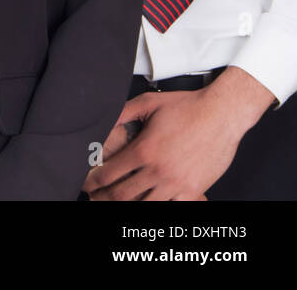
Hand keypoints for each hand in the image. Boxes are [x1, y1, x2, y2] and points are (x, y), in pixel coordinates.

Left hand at [83, 67, 274, 199]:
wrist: (222, 114)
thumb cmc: (187, 107)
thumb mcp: (147, 103)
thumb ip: (121, 113)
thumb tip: (103, 121)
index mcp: (143, 151)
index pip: (109, 174)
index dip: (94, 182)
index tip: (88, 183)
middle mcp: (158, 171)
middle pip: (123, 194)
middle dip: (105, 197)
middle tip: (97, 196)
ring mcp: (177, 183)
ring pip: (145, 205)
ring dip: (129, 204)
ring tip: (120, 200)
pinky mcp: (193, 189)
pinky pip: (172, 207)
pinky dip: (159, 206)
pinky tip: (149, 201)